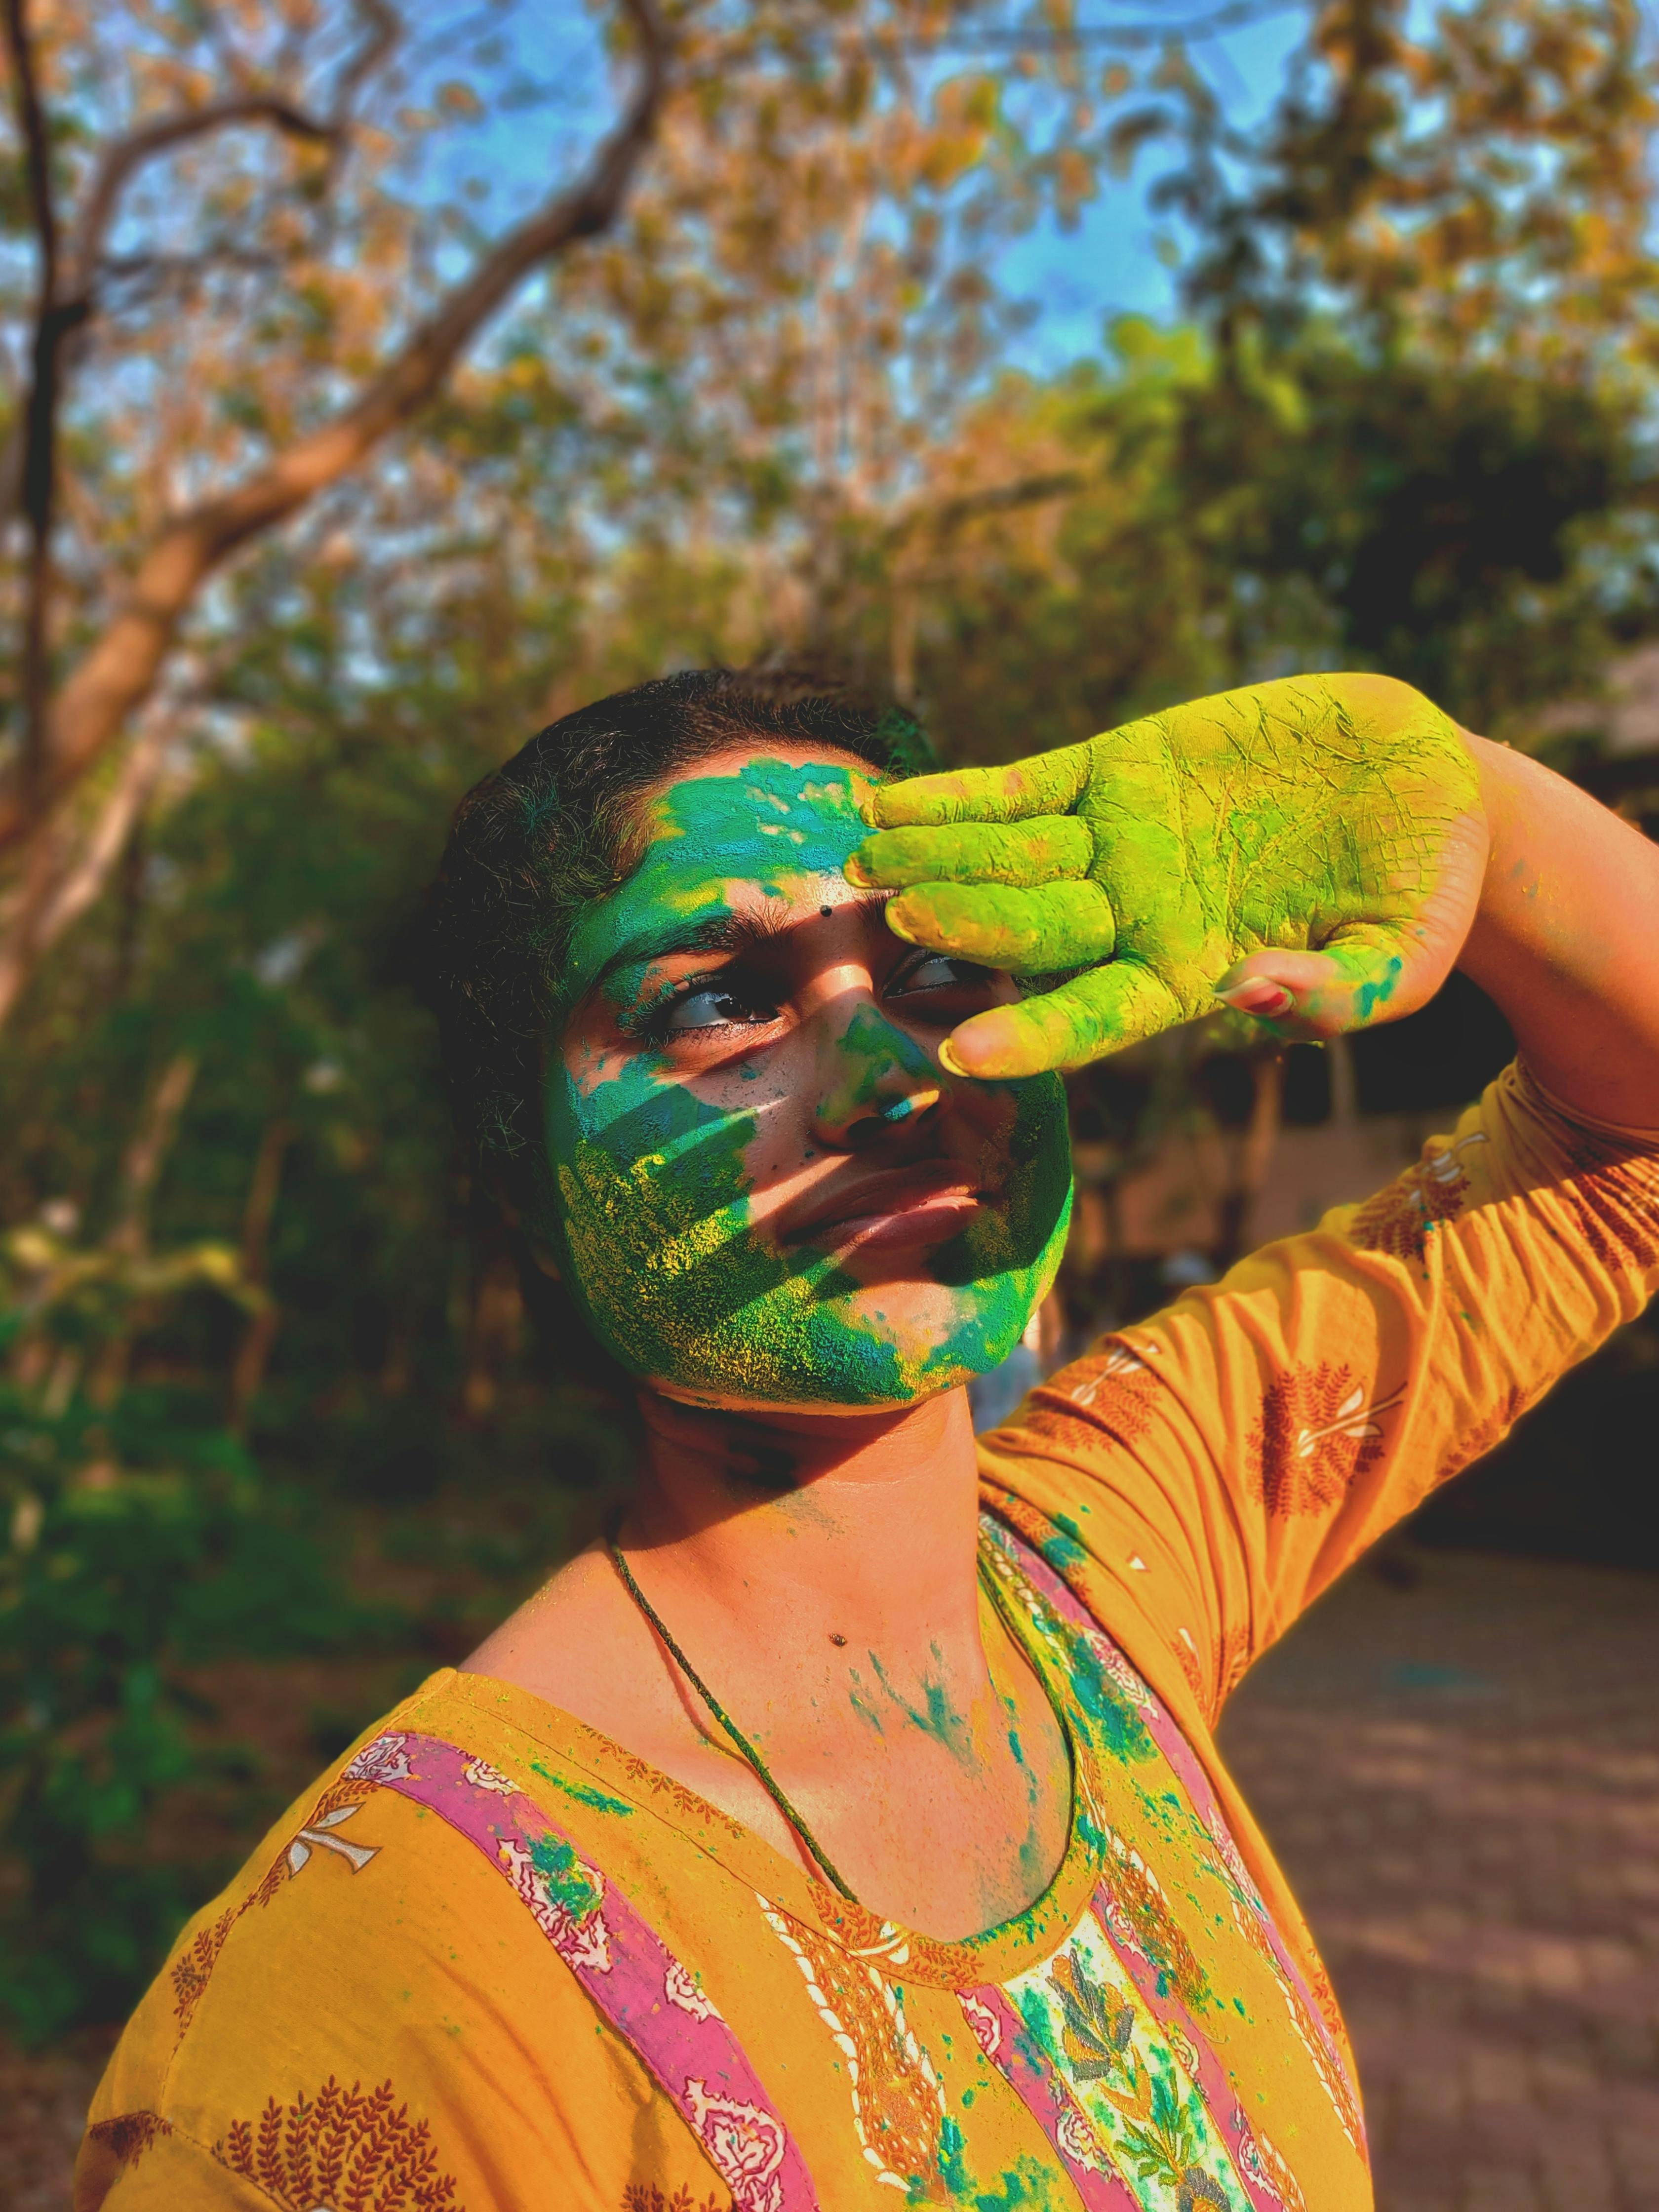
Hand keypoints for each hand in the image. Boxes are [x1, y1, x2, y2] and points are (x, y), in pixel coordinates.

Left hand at [846, 673, 1488, 1077]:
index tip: (960, 1057)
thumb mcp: (1404, 958)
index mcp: (1191, 975)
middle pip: (1031, 931)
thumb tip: (1246, 994)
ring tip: (862, 860)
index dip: (1031, 1038)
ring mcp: (1119, 841)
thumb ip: (1333, 995)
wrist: (1430, 792)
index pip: (1094, 1019)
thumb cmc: (1424, 897)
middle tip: (895, 922)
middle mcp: (1135, 915)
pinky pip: (1018, 786)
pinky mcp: (1119, 768)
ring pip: (1007, 856)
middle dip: (965, 925)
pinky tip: (885, 804)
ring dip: (934, 859)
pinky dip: (954, 795)